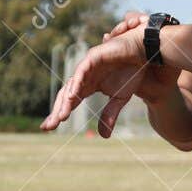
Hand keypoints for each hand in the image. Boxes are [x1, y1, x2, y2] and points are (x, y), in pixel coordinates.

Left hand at [41, 24, 174, 136]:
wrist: (142, 54)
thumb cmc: (131, 72)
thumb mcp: (120, 99)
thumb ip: (110, 115)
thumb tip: (104, 136)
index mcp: (88, 86)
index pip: (70, 102)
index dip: (60, 114)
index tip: (49, 128)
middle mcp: (84, 76)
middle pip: (66, 95)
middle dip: (57, 111)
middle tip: (48, 127)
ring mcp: (87, 66)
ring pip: (71, 85)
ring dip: (66, 102)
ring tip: (61, 117)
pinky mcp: (93, 57)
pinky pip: (81, 71)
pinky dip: (76, 83)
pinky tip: (72, 96)